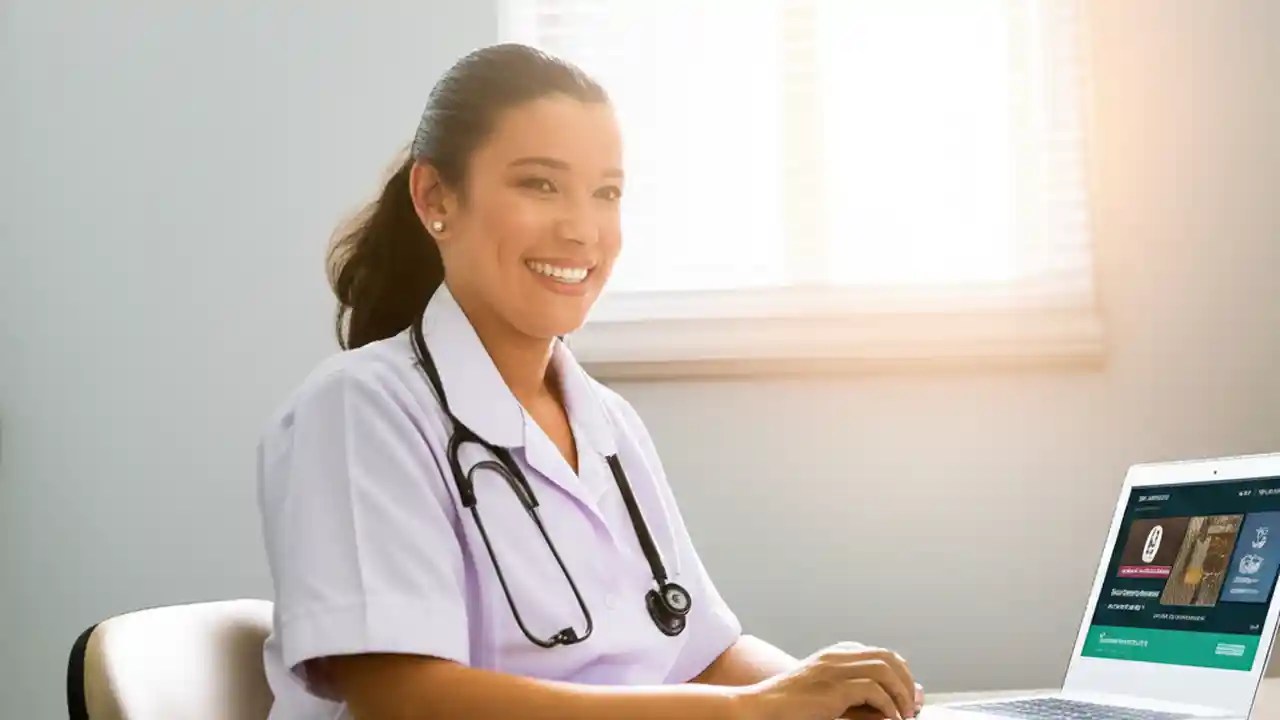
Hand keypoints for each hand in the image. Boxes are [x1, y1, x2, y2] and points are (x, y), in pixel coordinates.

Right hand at [735, 641, 919, 719]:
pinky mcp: (833, 688)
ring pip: (885, 668)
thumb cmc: (791, 707)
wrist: (762, 709)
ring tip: (903, 715)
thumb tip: (894, 704)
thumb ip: (859, 698)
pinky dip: (887, 705)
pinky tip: (889, 718)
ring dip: (901, 694)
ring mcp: (834, 669)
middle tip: (910, 706)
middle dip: (906, 681)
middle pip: (888, 656)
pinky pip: (873, 689)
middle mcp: (837, 657)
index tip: (907, 696)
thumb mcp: (830, 699)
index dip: (900, 673)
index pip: (880, 653)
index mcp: (835, 655)